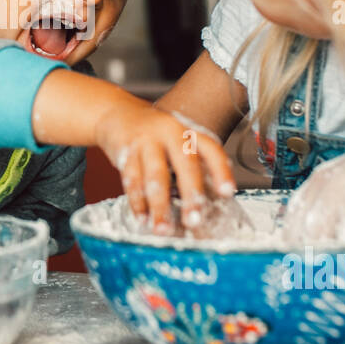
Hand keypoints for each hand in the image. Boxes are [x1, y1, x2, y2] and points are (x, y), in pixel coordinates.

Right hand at [95, 105, 234, 232]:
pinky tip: (142, 220)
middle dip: (190, 195)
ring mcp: (146, 141)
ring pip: (155, 177)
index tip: (227, 193)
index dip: (220, 170)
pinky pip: (131, 181)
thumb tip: (210, 206)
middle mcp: (170, 132)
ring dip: (159, 207)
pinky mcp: (125, 151)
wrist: (117, 113)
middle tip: (194, 222)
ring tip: (163, 231)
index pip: (211, 149)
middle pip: (185, 164)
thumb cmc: (156, 136)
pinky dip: (137, 203)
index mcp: (189, 132)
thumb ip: (192, 165)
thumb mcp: (177, 141)